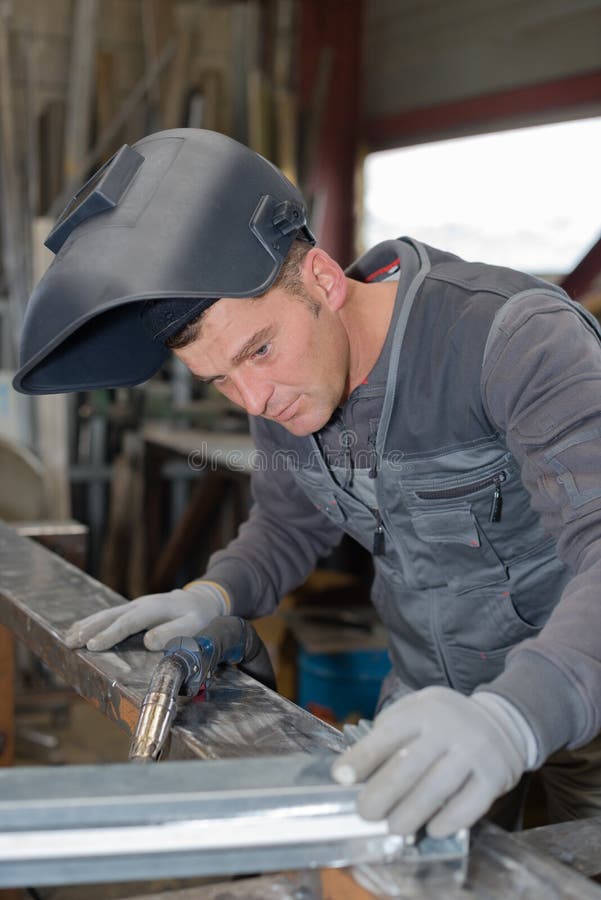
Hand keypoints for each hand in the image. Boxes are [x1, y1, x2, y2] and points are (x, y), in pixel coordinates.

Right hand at [64, 581, 229, 650]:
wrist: (201, 601)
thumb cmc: (198, 617)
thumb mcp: (192, 627)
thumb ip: (172, 633)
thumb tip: (147, 641)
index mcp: (154, 609)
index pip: (128, 623)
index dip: (109, 634)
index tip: (92, 646)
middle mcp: (141, 605)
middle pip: (111, 616)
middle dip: (89, 629)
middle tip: (70, 643)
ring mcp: (135, 605)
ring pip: (107, 614)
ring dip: (87, 625)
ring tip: (68, 637)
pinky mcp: (133, 609)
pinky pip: (109, 615)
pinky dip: (92, 621)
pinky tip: (79, 628)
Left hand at [331, 686, 532, 837]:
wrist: (502, 722)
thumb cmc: (446, 722)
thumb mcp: (418, 709)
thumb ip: (389, 731)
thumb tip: (356, 768)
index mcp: (424, 710)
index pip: (388, 734)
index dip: (363, 757)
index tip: (341, 777)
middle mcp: (449, 729)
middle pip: (409, 765)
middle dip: (382, 793)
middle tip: (365, 813)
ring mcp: (474, 752)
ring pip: (437, 789)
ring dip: (411, 813)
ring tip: (393, 827)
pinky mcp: (494, 776)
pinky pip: (469, 805)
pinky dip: (448, 821)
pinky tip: (432, 828)